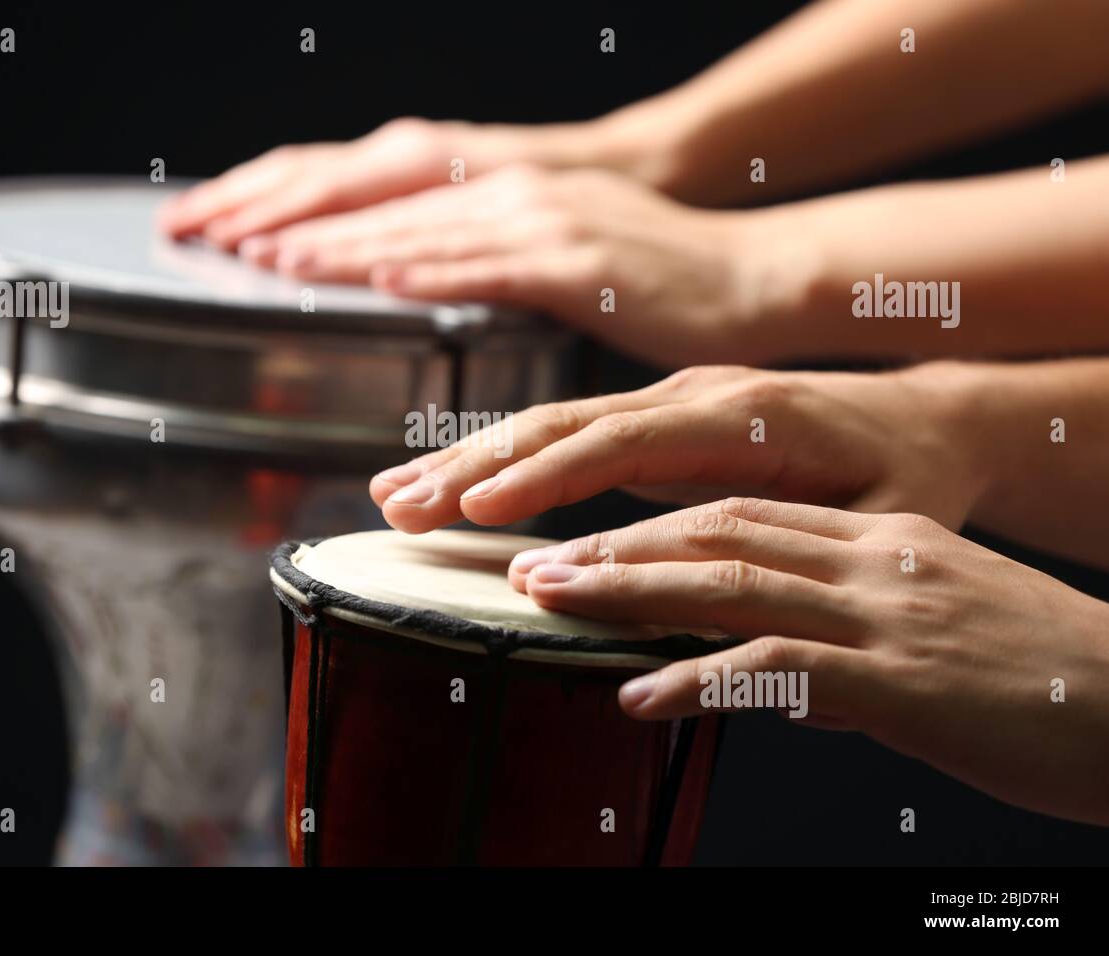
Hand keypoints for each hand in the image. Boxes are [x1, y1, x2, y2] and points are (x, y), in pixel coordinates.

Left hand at [253, 164, 759, 367]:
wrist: (747, 278)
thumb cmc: (655, 283)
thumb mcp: (558, 259)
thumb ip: (488, 263)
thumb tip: (420, 280)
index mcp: (505, 191)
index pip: (389, 200)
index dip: (311, 214)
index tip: (244, 230)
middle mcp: (514, 192)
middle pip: (388, 207)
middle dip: (302, 224)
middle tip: (226, 238)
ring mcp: (544, 222)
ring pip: (425, 233)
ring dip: (345, 247)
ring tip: (277, 263)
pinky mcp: (576, 263)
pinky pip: (489, 267)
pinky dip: (431, 271)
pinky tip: (381, 280)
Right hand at [370, 362, 987, 534]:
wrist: (928, 421)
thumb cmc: (910, 479)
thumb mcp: (882, 523)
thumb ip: (797, 554)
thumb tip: (701, 604)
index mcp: (746, 415)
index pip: (622, 440)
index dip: (544, 476)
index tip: (475, 512)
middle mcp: (695, 395)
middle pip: (563, 422)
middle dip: (473, 465)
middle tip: (397, 506)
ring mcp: (671, 399)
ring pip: (551, 421)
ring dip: (468, 457)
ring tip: (394, 493)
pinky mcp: (658, 416)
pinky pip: (568, 429)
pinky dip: (503, 455)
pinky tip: (455, 479)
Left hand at [514, 498, 1108, 825]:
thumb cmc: (1041, 676)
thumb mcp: (932, 629)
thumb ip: (845, 632)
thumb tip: (768, 673)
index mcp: (877, 540)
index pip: (738, 513)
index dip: (646, 525)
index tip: (580, 540)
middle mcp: (871, 560)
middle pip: (714, 531)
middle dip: (614, 546)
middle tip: (536, 564)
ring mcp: (884, 614)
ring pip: (728, 582)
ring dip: (629, 590)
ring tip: (555, 602)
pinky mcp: (900, 679)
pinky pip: (777, 668)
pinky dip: (698, 677)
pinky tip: (641, 694)